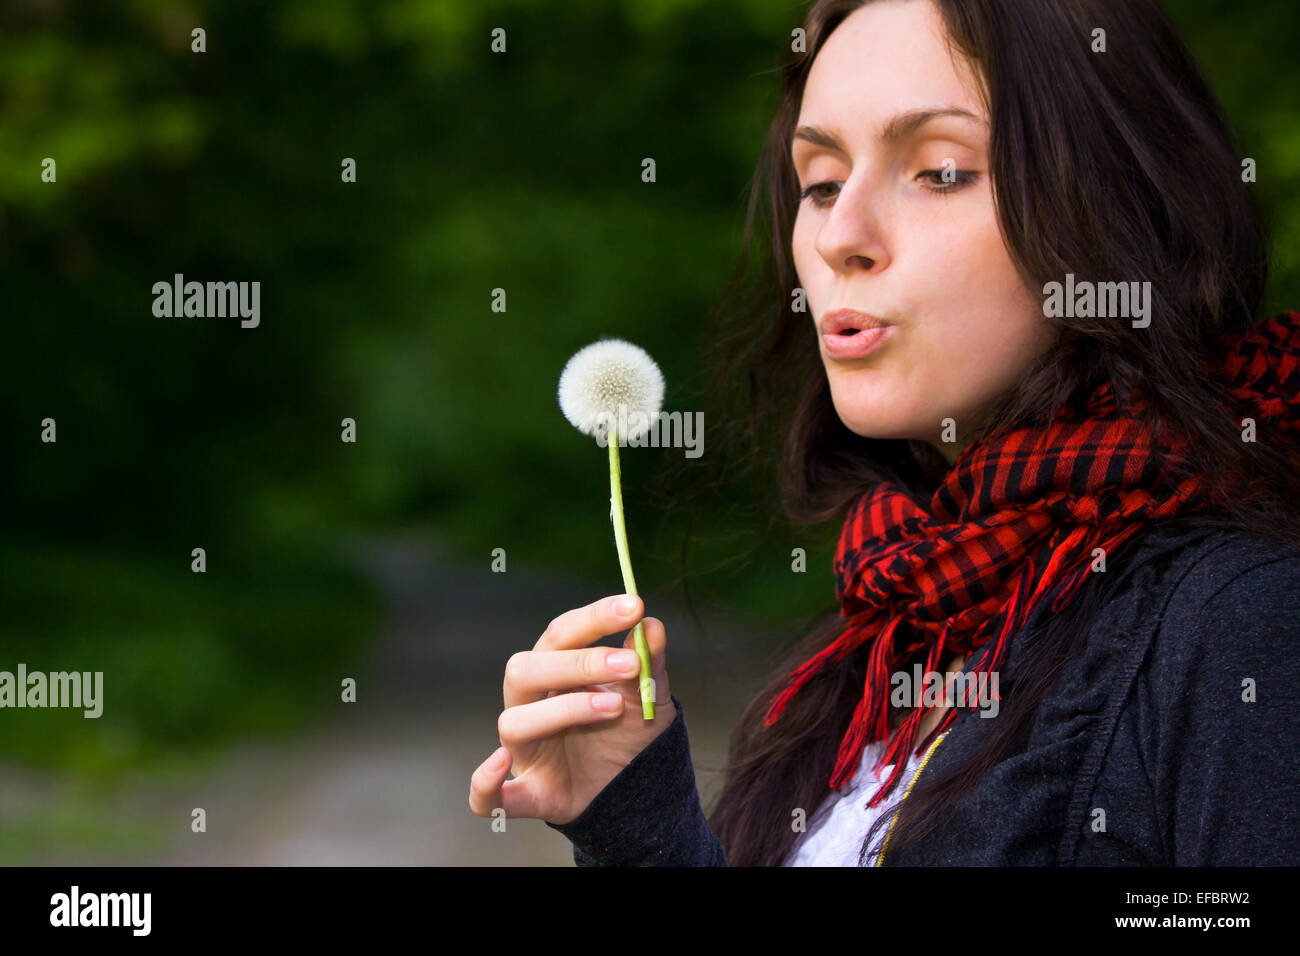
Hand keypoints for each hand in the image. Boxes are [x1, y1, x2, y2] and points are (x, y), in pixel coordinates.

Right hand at [468, 593, 673, 825]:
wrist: (636, 787)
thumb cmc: (629, 732)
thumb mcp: (648, 696)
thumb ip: (649, 664)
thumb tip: (652, 626)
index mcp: (555, 673)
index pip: (560, 634)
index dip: (593, 617)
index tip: (633, 606)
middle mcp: (532, 705)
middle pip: (525, 670)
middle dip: (577, 662)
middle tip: (629, 663)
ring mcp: (526, 750)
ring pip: (514, 723)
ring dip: (563, 710)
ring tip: (613, 708)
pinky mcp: (530, 794)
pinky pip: (489, 797)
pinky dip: (485, 783)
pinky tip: (500, 763)